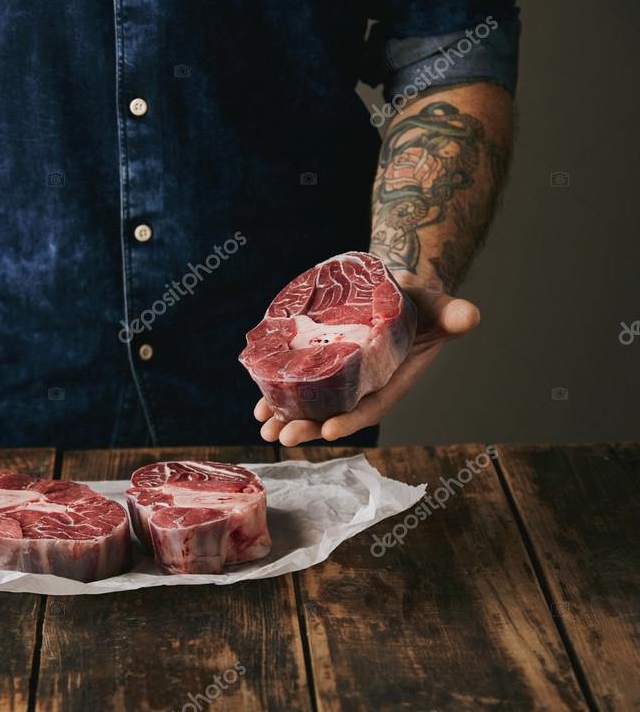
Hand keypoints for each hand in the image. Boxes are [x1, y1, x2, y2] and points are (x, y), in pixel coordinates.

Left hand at [254, 280, 479, 445]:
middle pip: (334, 413)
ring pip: (312, 406)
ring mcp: (341, 379)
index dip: (351, 419)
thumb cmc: (422, 305)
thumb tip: (469, 316)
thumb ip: (452, 315)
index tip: (329, 430)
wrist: (398, 292)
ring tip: (265, 430)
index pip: (371, 406)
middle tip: (283, 437)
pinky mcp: (322, 365)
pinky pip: (299, 387)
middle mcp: (363, 387)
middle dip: (308, 428)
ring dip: (287, 420)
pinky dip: (278, 398)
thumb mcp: (440, 308)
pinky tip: (260, 410)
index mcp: (391, 382)